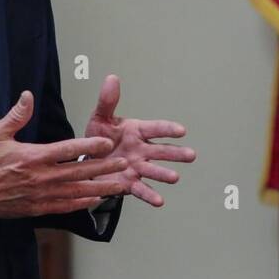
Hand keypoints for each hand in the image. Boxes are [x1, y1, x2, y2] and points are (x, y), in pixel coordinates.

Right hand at [0, 91, 129, 218]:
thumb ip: (16, 115)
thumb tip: (28, 96)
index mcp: (33, 157)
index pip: (67, 150)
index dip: (89, 146)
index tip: (107, 143)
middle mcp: (41, 177)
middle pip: (79, 172)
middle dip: (104, 167)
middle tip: (124, 163)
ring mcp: (41, 194)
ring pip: (77, 191)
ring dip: (100, 187)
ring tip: (120, 184)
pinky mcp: (38, 208)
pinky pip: (65, 206)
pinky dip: (82, 203)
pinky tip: (96, 199)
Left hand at [84, 74, 194, 206]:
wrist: (87, 160)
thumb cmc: (99, 137)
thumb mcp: (100, 118)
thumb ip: (107, 101)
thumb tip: (112, 78)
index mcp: (137, 131)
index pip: (155, 128)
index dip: (168, 129)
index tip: (181, 130)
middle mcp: (142, 150)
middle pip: (161, 151)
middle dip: (176, 153)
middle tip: (191, 155)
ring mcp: (137, 167)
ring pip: (154, 170)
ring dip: (165, 174)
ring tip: (175, 177)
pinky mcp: (130, 183)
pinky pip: (141, 189)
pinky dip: (150, 195)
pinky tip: (160, 201)